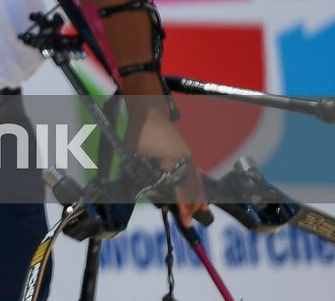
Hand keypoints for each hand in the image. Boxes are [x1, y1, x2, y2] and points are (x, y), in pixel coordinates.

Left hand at [126, 101, 207, 224]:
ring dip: (197, 197)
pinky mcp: (187, 153)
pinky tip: (200, 195)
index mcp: (174, 161)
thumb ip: (138, 173)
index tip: (185, 220)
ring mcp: (189, 156)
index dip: (183, 206)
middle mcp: (186, 160)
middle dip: (191, 205)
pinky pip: (196, 173)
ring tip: (199, 212)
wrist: (148, 112)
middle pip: (192, 188)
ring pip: (196, 181)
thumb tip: (139, 191)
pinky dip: (198, 185)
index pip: (181, 190)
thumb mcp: (134, 154)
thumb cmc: (139, 132)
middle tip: (188, 221)